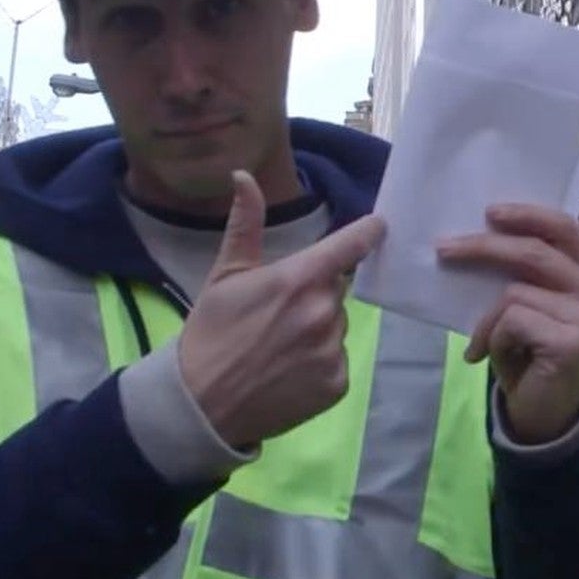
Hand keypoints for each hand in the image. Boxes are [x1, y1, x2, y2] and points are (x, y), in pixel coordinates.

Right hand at [178, 171, 385, 447]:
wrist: (199, 403)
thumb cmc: (210, 333)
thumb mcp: (224, 275)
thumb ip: (246, 224)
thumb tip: (244, 175)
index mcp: (299, 278)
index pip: (352, 244)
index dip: (368, 233)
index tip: (379, 226)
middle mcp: (323, 312)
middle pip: (337, 291)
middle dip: (316, 295)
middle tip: (279, 314)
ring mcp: (332, 350)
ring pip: (337, 326)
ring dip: (318, 330)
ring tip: (280, 346)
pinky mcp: (336, 384)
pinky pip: (337, 360)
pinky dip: (319, 364)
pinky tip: (289, 371)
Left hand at [438, 204, 578, 443]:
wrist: (546, 414)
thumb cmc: (534, 355)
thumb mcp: (531, 305)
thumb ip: (523, 273)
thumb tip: (476, 235)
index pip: (563, 227)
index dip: (526, 214)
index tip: (489, 211)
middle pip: (533, 253)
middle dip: (482, 247)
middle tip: (442, 249)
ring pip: (514, 293)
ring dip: (487, 322)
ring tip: (486, 344)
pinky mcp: (573, 342)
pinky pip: (511, 322)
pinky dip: (492, 340)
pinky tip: (495, 359)